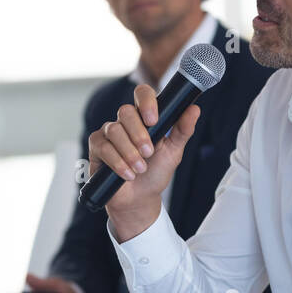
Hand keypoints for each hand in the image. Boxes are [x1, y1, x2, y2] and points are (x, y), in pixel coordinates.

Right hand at [89, 84, 200, 238]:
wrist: (140, 198)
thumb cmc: (156, 172)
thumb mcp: (174, 152)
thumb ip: (183, 130)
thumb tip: (194, 109)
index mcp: (145, 117)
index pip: (142, 94)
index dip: (146, 102)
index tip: (153, 120)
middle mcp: (125, 121)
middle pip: (125, 111)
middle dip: (139, 134)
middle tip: (148, 153)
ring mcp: (108, 132)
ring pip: (114, 130)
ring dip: (130, 153)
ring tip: (140, 169)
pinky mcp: (96, 147)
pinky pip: (103, 147)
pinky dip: (117, 162)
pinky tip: (127, 174)